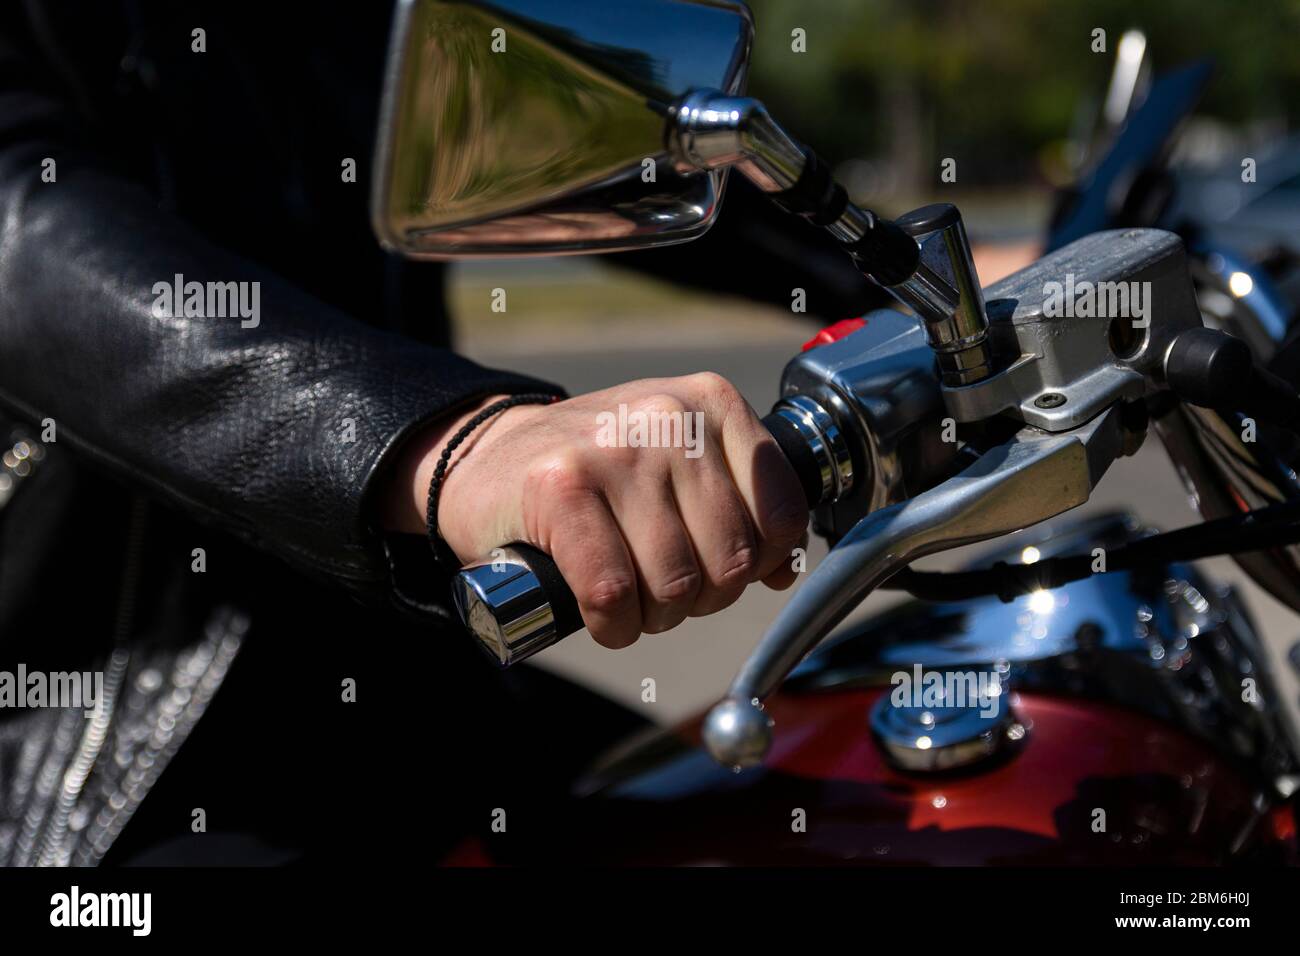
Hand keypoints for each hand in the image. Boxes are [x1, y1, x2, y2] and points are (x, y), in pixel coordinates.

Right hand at [382, 375, 808, 647]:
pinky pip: (613, 592)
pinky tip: (601, 614)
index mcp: (712, 402)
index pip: (781, 512)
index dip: (757, 564)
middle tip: (662, 589)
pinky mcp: (560, 490)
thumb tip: (783, 568)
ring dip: (653, 617)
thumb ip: (739, 501)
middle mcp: (668, 416)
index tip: (718, 567)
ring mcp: (612, 450)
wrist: (487, 457)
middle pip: (729, 560)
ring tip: (628, 598)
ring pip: (674, 583)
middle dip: (700, 599)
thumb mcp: (679, 460)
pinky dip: (612, 623)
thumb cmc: (595, 474)